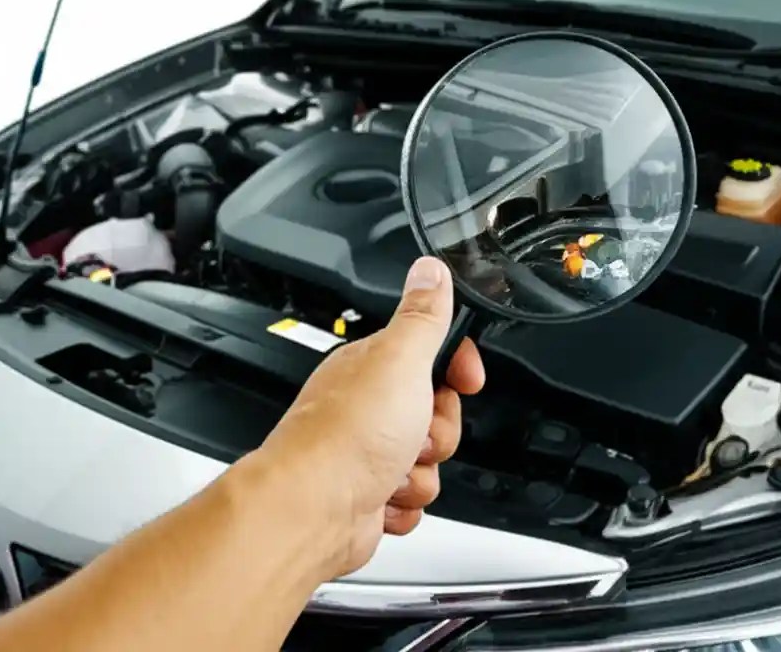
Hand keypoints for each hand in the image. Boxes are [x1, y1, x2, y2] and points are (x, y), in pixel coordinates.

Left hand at [255, 257, 484, 578]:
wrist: (314, 510)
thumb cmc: (346, 435)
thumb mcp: (400, 358)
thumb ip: (422, 315)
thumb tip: (431, 270)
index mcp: (373, 367)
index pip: (433, 357)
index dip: (456, 370)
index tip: (465, 380)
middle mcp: (367, 408)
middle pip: (439, 415)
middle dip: (439, 432)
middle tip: (415, 432)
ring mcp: (366, 454)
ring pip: (429, 463)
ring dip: (421, 474)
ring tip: (392, 471)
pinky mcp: (368, 496)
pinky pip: (412, 500)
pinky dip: (404, 505)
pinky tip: (382, 498)